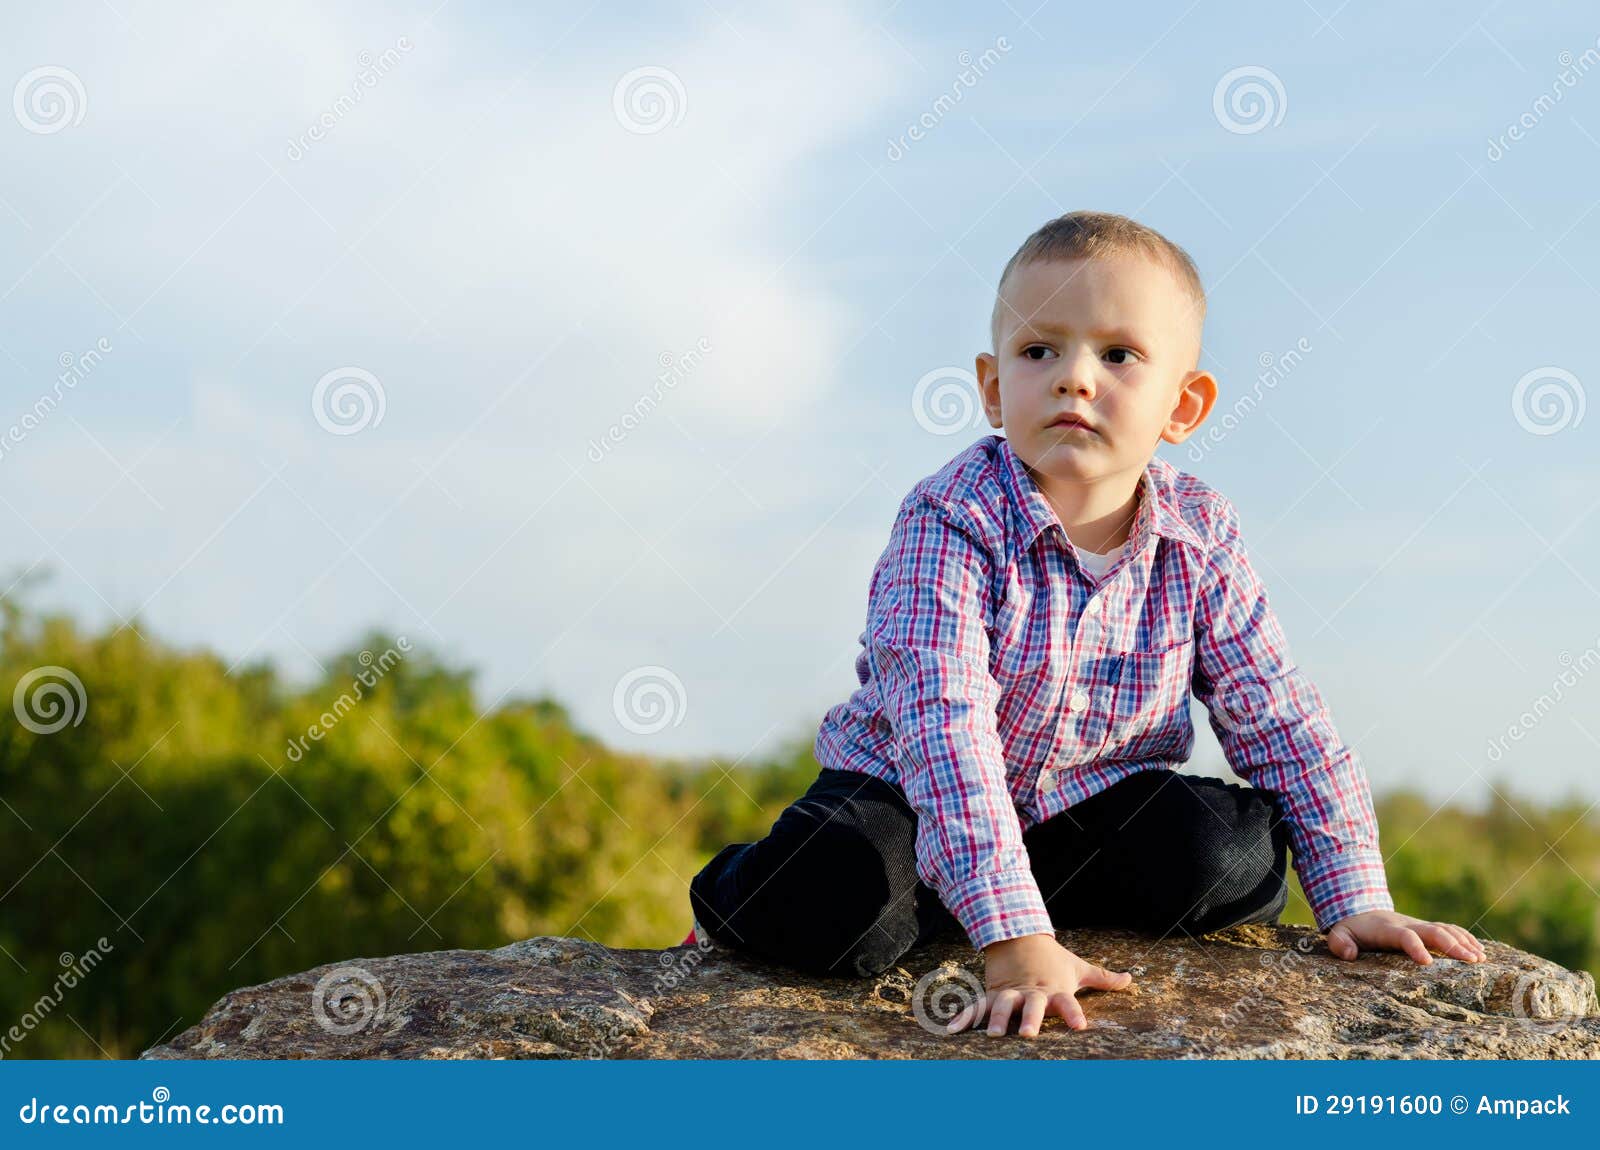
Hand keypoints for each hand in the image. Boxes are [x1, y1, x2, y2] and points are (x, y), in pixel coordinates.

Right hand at [947, 932, 1133, 1037]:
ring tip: (994, 1035)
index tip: (1080, 1026)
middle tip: (1030, 1034)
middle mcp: (1032, 993)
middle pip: (1032, 1006)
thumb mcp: (1077, 967)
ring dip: (998, 1020)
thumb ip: (1103, 978)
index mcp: (1054, 989)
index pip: (1068, 1003)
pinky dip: (964, 1018)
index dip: (1074, 1014)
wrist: (1019, 936)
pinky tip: (952, 1031)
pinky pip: (977, 1006)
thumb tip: (1130, 979)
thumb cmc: (1053, 959)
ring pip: (1002, 1006)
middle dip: (1031, 1020)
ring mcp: (1010, 993)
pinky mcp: (992, 992)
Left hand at [1325, 909, 1484, 963]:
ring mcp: (1420, 925)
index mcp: (1388, 929)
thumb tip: (1349, 955)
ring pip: (1446, 929)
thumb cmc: (1352, 929)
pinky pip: (1450, 930)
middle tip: (1472, 961)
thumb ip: (1340, 944)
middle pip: (1434, 931)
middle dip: (1452, 945)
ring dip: (1464, 942)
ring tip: (1481, 959)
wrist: (1361, 910)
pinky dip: (1466, 939)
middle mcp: (1408, 925)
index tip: (1427, 962)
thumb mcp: (1339, 934)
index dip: (1416, 947)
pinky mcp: (1427, 929)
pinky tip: (1480, 952)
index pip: (1405, 936)